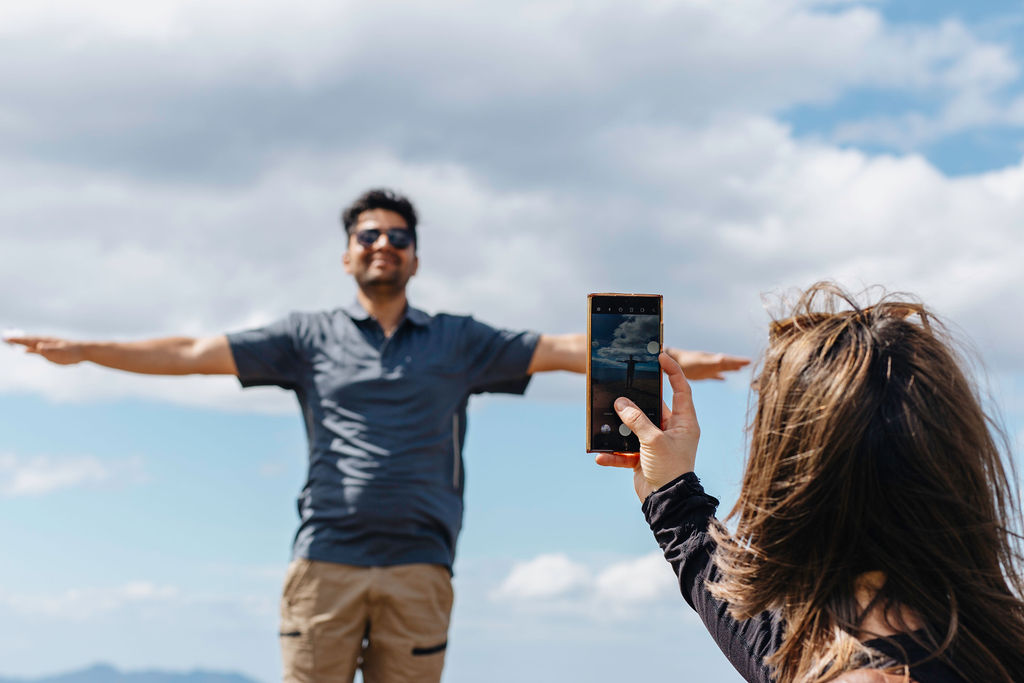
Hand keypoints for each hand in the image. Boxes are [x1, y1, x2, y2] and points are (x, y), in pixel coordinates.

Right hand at [4, 336, 84, 364]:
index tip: (6, 339)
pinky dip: (28, 349)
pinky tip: (25, 351)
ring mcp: (47, 347)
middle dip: (16, 340)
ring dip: (21, 343)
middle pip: (27, 341)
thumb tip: (38, 346)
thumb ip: (49, 349)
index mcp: (45, 341)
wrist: (83, 352)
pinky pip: (36, 350)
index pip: (28, 340)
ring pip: (30, 344)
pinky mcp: (50, 352)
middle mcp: (44, 342)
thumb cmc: (72, 352)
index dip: (17, 340)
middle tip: (4, 338)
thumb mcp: (60, 352)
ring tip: (10, 342)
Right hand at [595, 352, 699, 501]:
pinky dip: (613, 454)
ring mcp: (656, 444)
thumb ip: (637, 420)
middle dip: (635, 401)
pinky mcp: (643, 458)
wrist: (666, 503)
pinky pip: (625, 451)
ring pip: (634, 428)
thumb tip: (621, 404)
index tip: (660, 357)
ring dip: (620, 428)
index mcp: (684, 422)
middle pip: (652, 407)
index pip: (681, 389)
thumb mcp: (654, 440)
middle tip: (621, 387)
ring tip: (605, 421)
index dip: (672, 371)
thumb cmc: (670, 470)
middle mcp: (671, 431)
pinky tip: (600, 456)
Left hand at [665, 348, 749, 380]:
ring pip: (721, 368)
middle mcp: (710, 363)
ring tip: (741, 368)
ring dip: (731, 368)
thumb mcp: (700, 361)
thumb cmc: (685, 361)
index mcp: (712, 360)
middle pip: (727, 363)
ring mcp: (705, 368)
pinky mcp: (700, 374)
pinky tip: (724, 378)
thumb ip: (712, 361)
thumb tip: (723, 357)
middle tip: (750, 362)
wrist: (671, 360)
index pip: (728, 360)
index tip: (749, 361)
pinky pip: (712, 375)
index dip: (738, 361)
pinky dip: (719, 376)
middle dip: (737, 363)